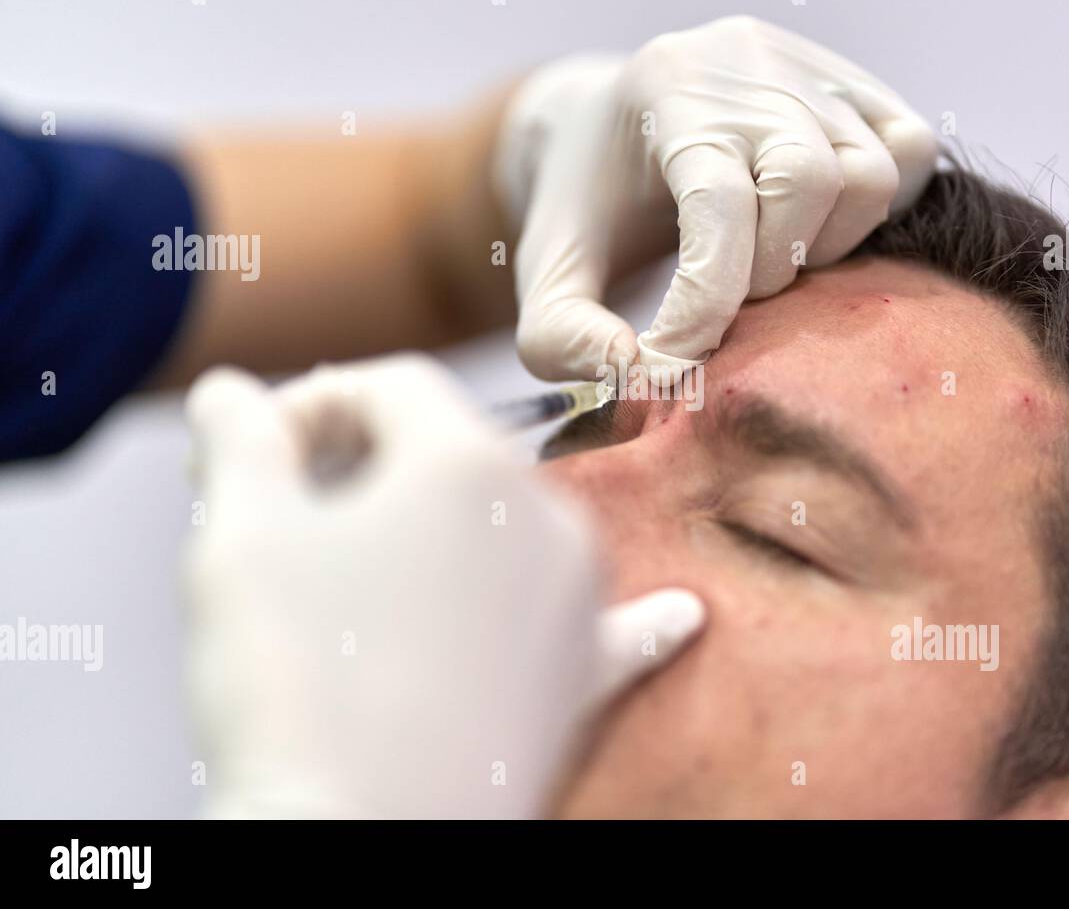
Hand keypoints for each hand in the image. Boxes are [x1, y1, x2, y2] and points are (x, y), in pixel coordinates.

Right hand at [184, 354, 703, 817]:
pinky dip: (630, 619)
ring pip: (508, 525)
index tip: (251, 454)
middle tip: (286, 510)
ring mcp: (579, 599)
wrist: (358, 840)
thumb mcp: (240, 534)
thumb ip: (240, 439)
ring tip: (357, 575)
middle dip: (366, 462)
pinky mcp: (586, 678)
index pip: (391, 387)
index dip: (311, 406)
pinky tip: (683, 618)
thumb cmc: (295, 680)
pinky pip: (617, 631)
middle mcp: (549, 516)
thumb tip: (227, 392)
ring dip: (435, 528)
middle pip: (451, 448)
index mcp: (470, 462)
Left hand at [494, 15, 937, 380]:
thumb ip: (564, 336)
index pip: (717, 200)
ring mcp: (810, 67)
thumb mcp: (548, 273)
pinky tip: (813, 234)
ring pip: (870, 173)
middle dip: (773, 269)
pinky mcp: (858, 87)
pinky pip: (910, 152)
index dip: (707, 300)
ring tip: (769, 266)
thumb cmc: (587, 208)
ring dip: (828, 248)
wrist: (610, 128)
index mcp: (665, 88)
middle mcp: (746, 59)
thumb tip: (642, 377)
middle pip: (810, 180)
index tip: (677, 360)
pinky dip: (873, 213)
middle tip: (730, 301)